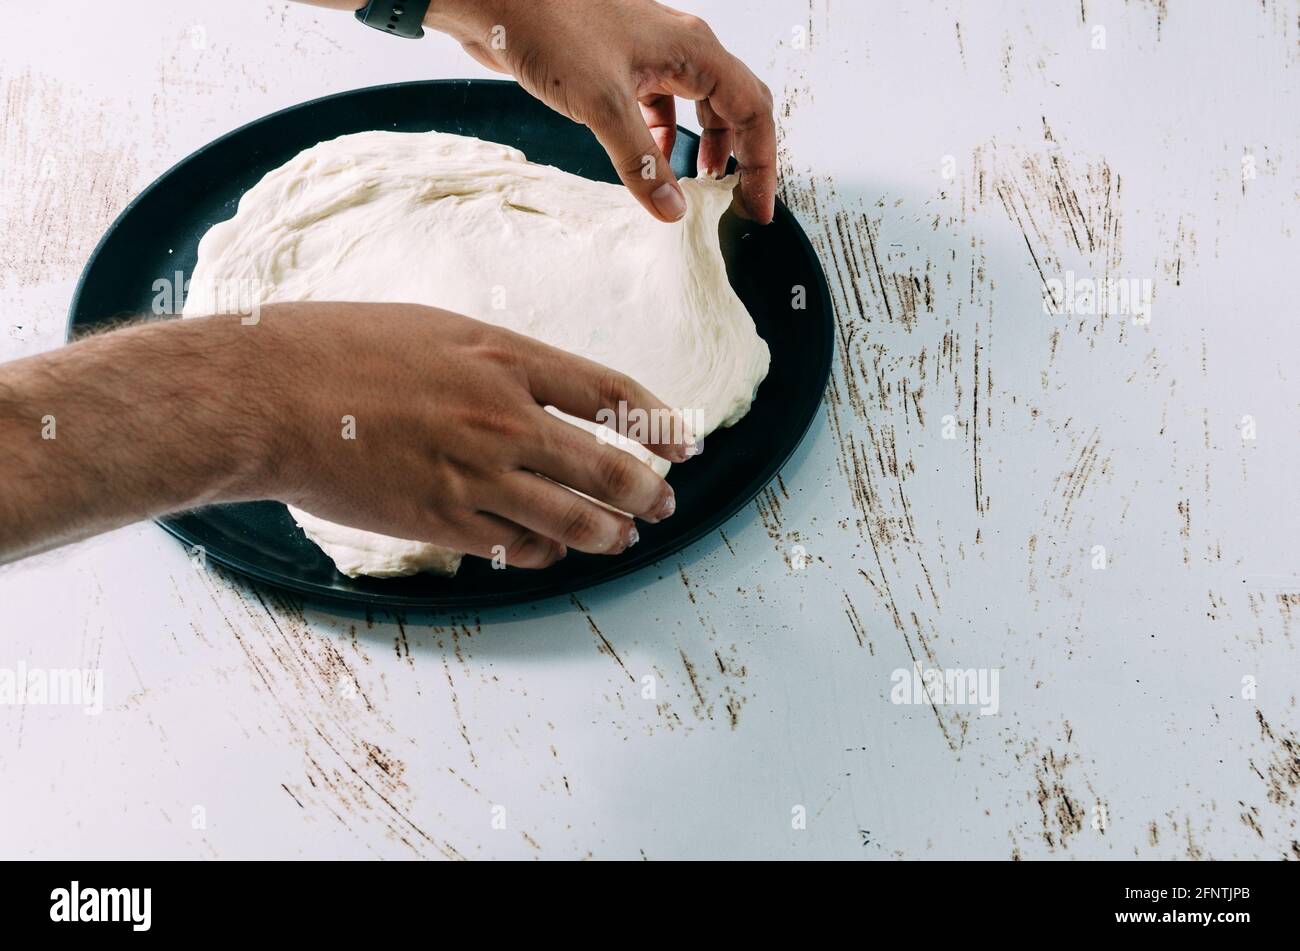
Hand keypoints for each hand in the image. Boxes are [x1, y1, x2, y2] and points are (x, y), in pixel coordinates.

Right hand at [0, 305, 688, 567]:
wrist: (263, 394)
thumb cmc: (337, 346)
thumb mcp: (434, 328)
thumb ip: (496, 361)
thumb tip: (539, 394)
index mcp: (506, 356)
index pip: (614, 394)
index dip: (660, 424)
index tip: (685, 443)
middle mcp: (505, 418)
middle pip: (609, 467)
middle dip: (647, 491)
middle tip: (665, 502)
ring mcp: (475, 474)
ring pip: (572, 520)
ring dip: (608, 533)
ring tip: (624, 538)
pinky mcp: (440, 520)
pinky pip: (515, 547)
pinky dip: (542, 552)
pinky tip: (548, 551)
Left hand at [428, 0, 776, 223]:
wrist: (496, 0)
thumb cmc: (550, 26)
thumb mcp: (603, 105)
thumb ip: (641, 162)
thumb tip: (671, 209)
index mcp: (692, 50)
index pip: (753, 110)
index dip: (762, 163)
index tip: (756, 207)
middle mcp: (679, 49)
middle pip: (733, 106)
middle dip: (741, 155)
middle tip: (734, 201)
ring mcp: (649, 56)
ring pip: (697, 106)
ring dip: (702, 147)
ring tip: (695, 186)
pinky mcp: (619, 66)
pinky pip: (659, 106)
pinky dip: (663, 138)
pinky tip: (649, 161)